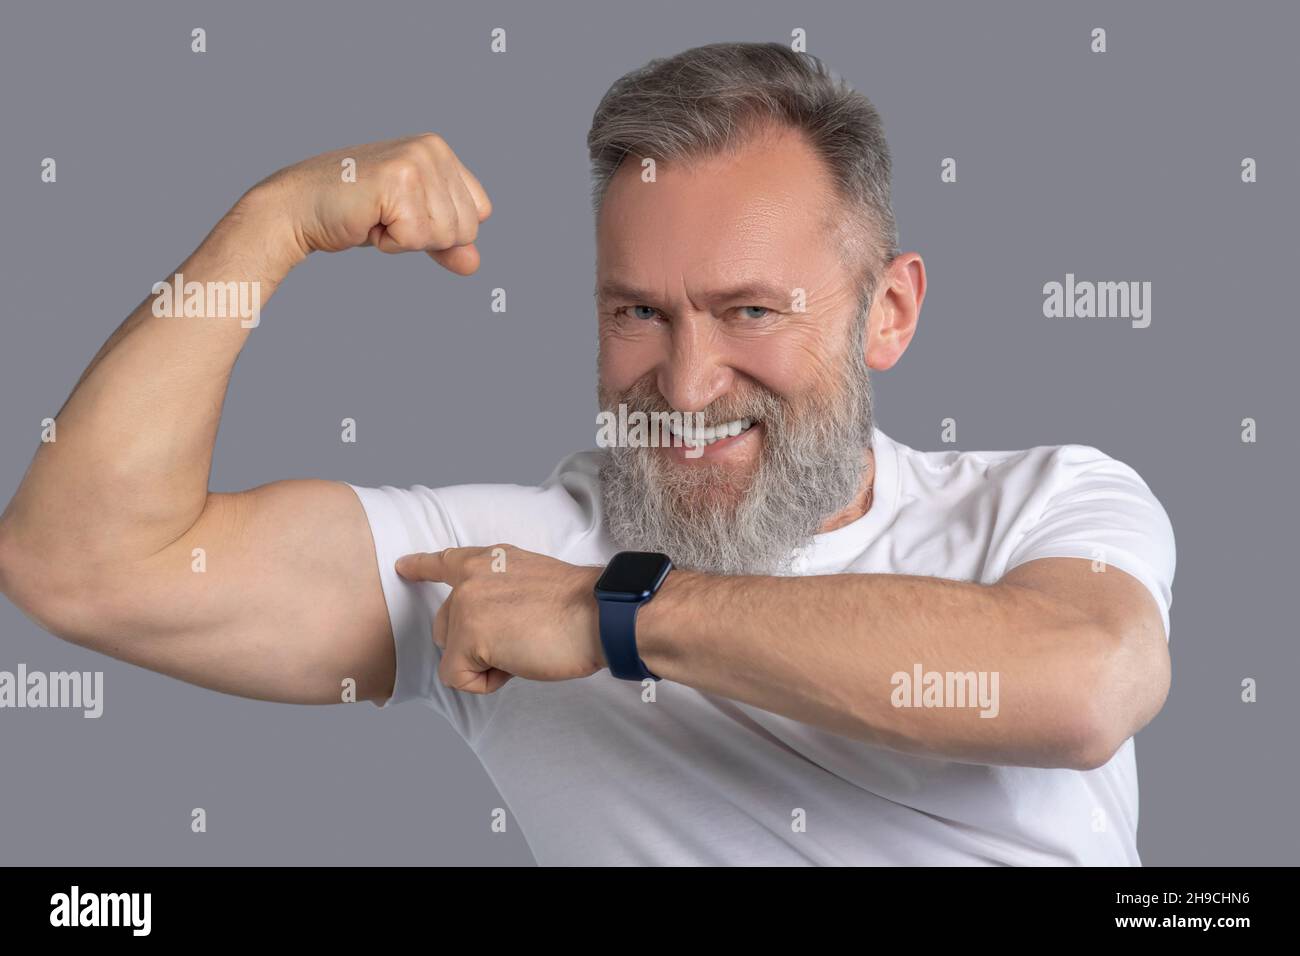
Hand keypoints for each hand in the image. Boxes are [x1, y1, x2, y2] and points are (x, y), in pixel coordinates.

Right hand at [251, 133, 491, 274]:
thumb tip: (474, 264)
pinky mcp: (399, 181)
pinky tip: (367, 219)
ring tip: (375, 216)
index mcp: (440, 151)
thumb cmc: (352, 214)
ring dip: (407, 240)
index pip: (480, 212)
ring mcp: (417, 161)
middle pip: (467, 228)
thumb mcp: (410, 227)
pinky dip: (391, 243)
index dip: (443, 230)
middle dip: (426, 237)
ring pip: (446, 235)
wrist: (298, 210)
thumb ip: (446, 242)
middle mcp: (433, 148)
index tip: (404, 215)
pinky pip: (418, 239)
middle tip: (386, 217)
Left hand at [395, 545, 605, 693]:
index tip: (402, 567)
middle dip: (474, 644)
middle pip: (445, 625)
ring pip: (450, 653)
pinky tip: (516, 664)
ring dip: (483, 663)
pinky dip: (485, 683)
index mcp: (490, 560)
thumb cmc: (581, 607)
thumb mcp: (533, 581)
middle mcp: (471, 578)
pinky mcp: (468, 637)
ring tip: (523, 648)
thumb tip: (491, 624)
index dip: (421, 566)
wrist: (599, 615)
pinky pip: (458, 677)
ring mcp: (466, 606)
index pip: (446, 561)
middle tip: (520, 640)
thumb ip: (502, 590)